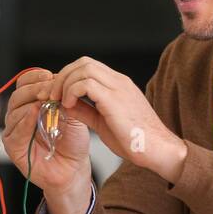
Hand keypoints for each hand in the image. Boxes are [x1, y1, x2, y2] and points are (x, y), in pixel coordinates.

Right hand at [2, 68, 92, 193]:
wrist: (74, 168)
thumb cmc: (72, 142)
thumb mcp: (72, 114)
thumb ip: (62, 99)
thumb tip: (56, 82)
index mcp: (30, 104)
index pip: (24, 84)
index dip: (35, 77)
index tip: (50, 75)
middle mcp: (19, 115)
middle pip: (18, 95)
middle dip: (34, 89)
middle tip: (49, 89)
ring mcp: (14, 130)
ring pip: (14, 110)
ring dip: (30, 103)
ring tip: (45, 101)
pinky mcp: (12, 146)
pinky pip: (14, 131)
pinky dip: (24, 121)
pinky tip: (34, 114)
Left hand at [49, 57, 186, 183]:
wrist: (158, 151)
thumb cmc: (134, 139)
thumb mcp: (102, 122)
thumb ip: (84, 110)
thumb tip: (65, 104)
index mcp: (118, 85)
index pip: (88, 66)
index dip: (68, 76)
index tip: (58, 93)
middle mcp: (119, 82)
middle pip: (84, 62)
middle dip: (63, 75)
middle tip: (53, 94)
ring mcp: (119, 88)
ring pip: (84, 68)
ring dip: (65, 83)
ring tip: (60, 100)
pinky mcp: (115, 100)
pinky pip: (87, 84)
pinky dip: (72, 91)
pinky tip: (69, 105)